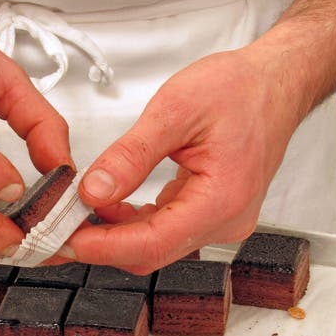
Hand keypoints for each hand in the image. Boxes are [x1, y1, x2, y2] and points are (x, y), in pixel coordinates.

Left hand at [67, 46, 302, 272]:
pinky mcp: (211, 216)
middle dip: (102, 244)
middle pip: (151, 252)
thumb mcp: (176, 109)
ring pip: (155, 245)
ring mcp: (220, 223)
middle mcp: (225, 221)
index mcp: (222, 199)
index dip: (105, 247)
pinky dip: (133, 223)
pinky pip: (165, 231)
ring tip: (78, 212)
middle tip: (60, 228)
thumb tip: (94, 191)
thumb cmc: (241, 89)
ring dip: (115, 233)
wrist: (275, 83)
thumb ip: (132, 155)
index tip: (68, 240)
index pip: (153, 242)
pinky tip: (109, 205)